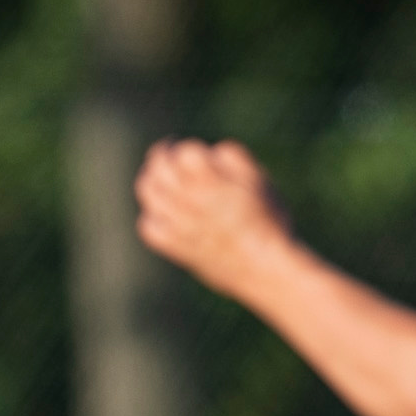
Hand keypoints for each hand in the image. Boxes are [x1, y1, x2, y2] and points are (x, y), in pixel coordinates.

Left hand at [135, 137, 299, 297]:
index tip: (190, 151)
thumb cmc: (267, 221)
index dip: (185, 148)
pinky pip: (148, 226)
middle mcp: (187, 200)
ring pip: (148, 193)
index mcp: (209, 180)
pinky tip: (162, 214)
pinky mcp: (175, 246)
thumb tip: (212, 151)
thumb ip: (234, 158)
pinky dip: (151, 215)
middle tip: (165, 155)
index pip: (183, 152)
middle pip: (158, 169)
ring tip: (159, 178)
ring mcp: (177, 224)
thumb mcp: (259, 180)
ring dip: (151, 181)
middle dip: (160, 157)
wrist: (263, 267)